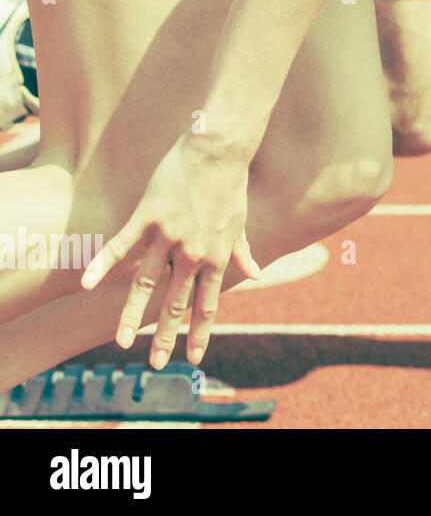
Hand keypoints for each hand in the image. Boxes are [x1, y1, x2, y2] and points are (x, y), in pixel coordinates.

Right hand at [82, 131, 260, 366]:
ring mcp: (169, 236)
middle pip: (175, 302)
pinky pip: (121, 246)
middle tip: (155, 364)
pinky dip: (103, 264)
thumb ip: (243, 252)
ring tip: (121, 342)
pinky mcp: (148, 217)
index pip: (207, 302)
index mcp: (217, 256)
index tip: (195, 356)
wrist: (219, 151)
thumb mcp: (240, 222)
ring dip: (131, 315)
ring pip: (145, 283)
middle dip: (165, 335)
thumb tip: (257, 274)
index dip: (201, 331)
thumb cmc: (231, 185)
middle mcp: (193, 252)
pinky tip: (88, 284)